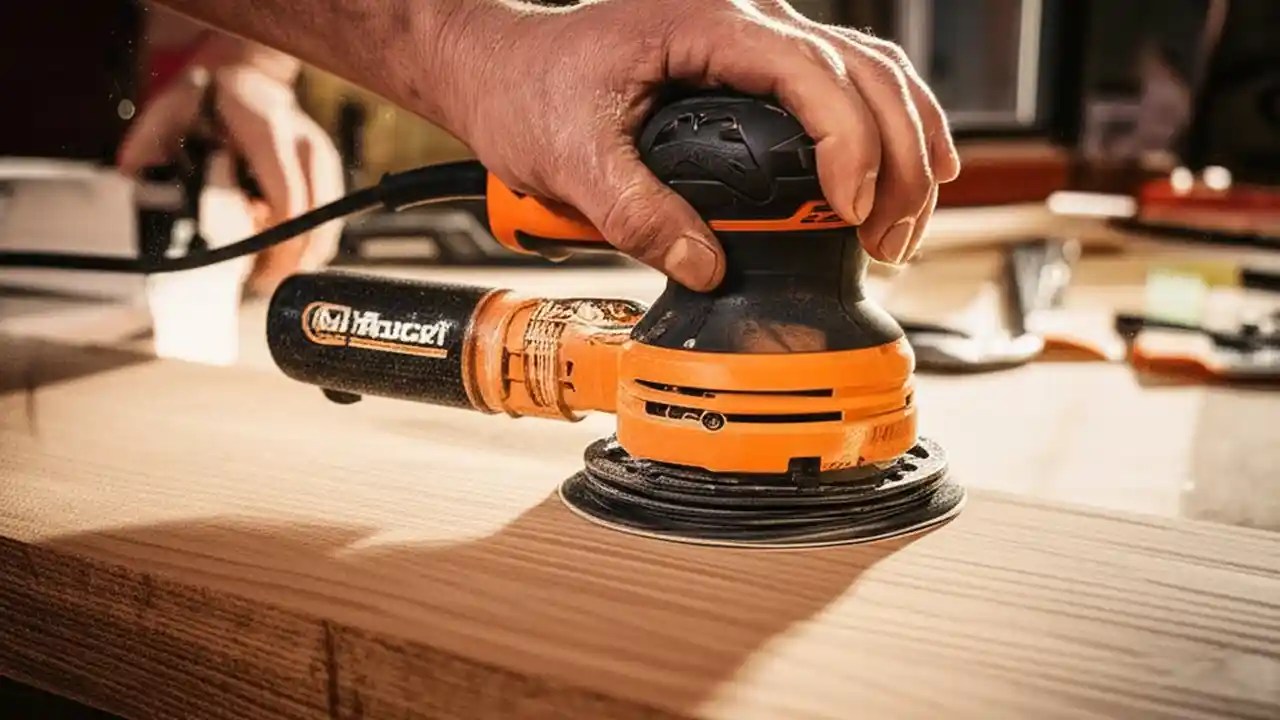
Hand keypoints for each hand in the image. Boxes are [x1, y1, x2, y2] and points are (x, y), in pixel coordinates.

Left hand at [118, 62, 343, 296]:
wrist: (246, 77)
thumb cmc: (206, 98)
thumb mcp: (170, 113)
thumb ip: (149, 147)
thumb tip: (129, 185)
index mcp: (267, 130)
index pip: (288, 200)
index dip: (276, 242)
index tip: (253, 268)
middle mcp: (304, 142)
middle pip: (316, 219)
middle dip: (291, 259)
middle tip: (260, 281)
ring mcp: (322, 157)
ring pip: (328, 225)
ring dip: (302, 256)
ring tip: (268, 271)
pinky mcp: (329, 172)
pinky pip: (329, 221)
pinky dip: (309, 245)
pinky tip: (282, 252)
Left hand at [430, 0, 959, 290]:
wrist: (501, 63)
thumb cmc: (529, 88)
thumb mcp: (571, 157)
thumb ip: (637, 214)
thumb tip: (705, 267)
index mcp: (707, 22)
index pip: (811, 73)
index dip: (850, 144)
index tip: (851, 211)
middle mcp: (746, 18)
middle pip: (865, 71)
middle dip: (899, 157)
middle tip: (894, 236)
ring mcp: (757, 37)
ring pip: (870, 73)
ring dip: (907, 142)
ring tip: (910, 217)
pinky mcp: (756, 66)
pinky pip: (845, 84)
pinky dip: (884, 129)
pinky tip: (901, 173)